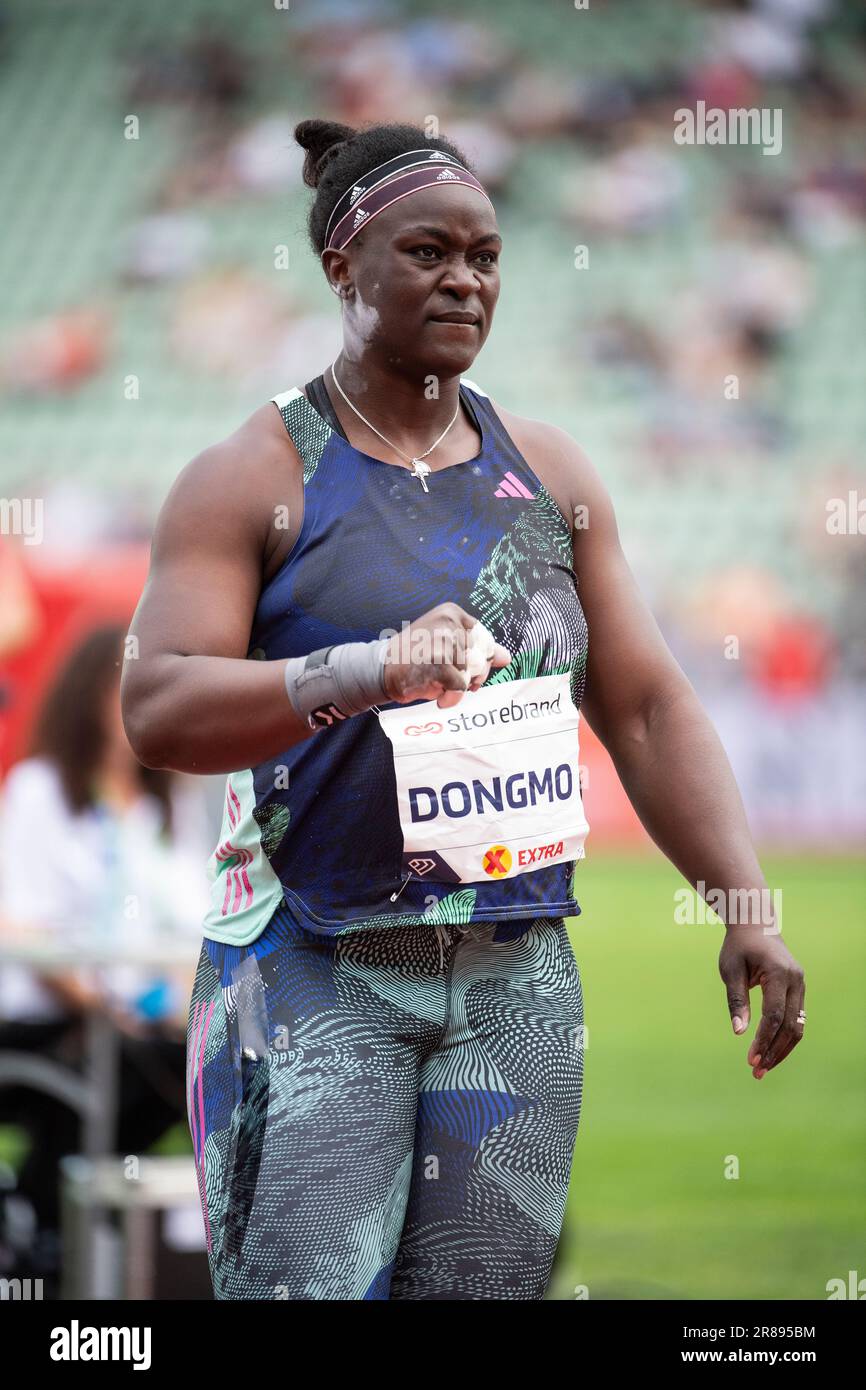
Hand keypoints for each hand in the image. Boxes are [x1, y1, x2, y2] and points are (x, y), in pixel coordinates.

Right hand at [382, 603, 510, 707]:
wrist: (380, 669)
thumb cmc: (415, 658)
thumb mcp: (447, 646)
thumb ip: (477, 649)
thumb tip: (506, 657)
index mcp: (452, 613)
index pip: (485, 640)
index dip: (479, 660)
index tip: (464, 668)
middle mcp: (449, 622)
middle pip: (481, 657)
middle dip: (472, 675)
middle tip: (451, 680)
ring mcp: (443, 641)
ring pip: (471, 673)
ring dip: (458, 687)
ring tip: (438, 685)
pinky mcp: (438, 662)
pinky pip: (460, 686)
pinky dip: (451, 697)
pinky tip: (438, 696)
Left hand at [719, 924, 804, 1078]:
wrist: (755, 925)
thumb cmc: (738, 947)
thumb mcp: (730, 970)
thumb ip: (737, 1000)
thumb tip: (739, 1032)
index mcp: (778, 973)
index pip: (773, 1016)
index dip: (763, 1040)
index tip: (750, 1060)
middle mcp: (795, 980)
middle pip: (789, 1026)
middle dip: (773, 1051)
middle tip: (756, 1071)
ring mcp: (800, 985)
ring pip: (797, 1026)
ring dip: (781, 1049)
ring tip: (763, 1068)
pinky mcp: (798, 989)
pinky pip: (796, 1019)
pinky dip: (785, 1037)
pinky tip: (771, 1052)